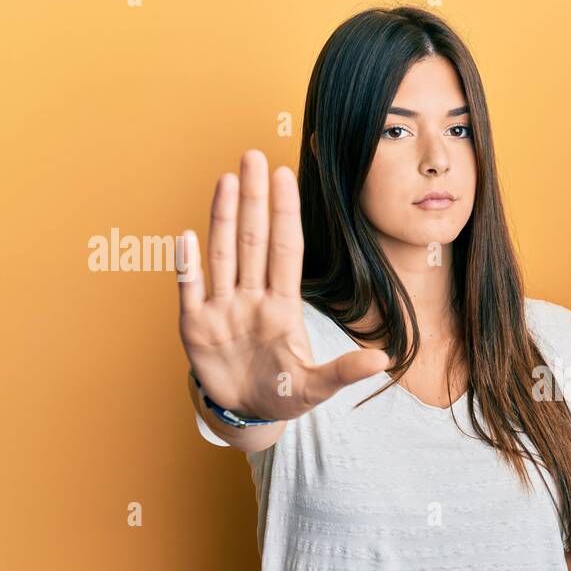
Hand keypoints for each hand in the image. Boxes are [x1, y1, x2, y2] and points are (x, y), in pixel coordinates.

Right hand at [177, 150, 390, 420]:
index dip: (285, 214)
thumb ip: (345, 371)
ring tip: (226, 179)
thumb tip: (384, 360)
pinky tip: (186, 236)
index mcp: (283, 306)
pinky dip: (187, 265)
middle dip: (253, 199)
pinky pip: (190, 289)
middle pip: (252, 240)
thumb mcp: (318, 386)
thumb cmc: (284, 393)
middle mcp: (251, 298)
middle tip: (253, 156)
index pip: (285, 250)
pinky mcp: (195, 326)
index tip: (286, 176)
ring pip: (222, 254)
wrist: (248, 414)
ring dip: (222, 217)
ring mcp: (222, 308)